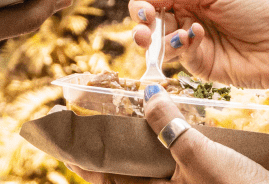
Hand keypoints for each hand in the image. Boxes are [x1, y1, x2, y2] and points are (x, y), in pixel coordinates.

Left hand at [67, 87, 268, 183]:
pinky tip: (169, 114)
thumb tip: (145, 94)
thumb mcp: (203, 158)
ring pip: (147, 158)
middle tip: (98, 103)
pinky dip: (165, 135)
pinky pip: (172, 155)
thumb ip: (170, 126)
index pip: (104, 175)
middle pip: (123, 164)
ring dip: (139, 132)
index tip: (64, 125)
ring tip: (130, 103)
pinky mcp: (202, 179)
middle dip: (110, 136)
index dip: (82, 151)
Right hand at [128, 0, 268, 106]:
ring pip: (158, 40)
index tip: (142, 6)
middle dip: (141, 22)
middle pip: (151, 20)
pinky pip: (177, 54)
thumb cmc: (258, 10)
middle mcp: (190, 18)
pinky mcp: (199, 65)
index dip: (144, 2)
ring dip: (153, 37)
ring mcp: (193, 42)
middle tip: (142, 25)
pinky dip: (178, 45)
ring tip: (159, 35)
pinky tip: (193, 37)